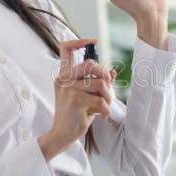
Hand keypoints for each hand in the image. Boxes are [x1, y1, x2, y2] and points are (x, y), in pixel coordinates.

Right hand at [38, 38, 115, 161]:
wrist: (63, 133)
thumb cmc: (76, 113)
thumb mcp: (87, 95)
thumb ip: (97, 83)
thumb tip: (113, 72)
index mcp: (64, 74)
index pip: (65, 48)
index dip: (81, 41)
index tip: (95, 41)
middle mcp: (64, 78)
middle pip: (91, 63)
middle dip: (105, 76)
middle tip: (107, 90)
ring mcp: (69, 89)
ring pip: (100, 83)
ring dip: (108, 96)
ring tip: (105, 106)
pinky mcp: (75, 100)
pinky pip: (100, 100)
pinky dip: (106, 109)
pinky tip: (102, 115)